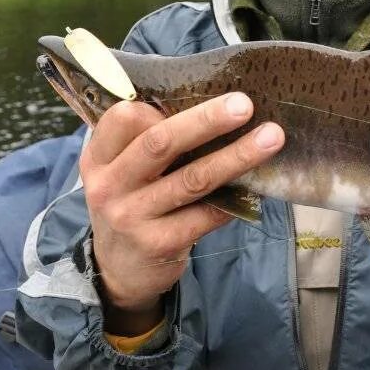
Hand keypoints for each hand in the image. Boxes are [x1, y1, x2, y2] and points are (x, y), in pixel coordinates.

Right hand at [81, 92, 284, 333]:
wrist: (117, 272)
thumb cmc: (131, 204)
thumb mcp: (121, 172)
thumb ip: (149, 142)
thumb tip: (213, 106)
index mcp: (98, 158)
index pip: (123, 117)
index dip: (159, 105)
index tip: (194, 98)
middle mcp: (109, 186)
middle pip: (160, 143)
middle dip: (207, 120)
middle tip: (245, 104)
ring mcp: (132, 217)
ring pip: (192, 179)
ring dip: (236, 156)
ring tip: (271, 138)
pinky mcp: (159, 244)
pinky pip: (206, 214)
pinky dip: (234, 198)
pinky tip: (255, 185)